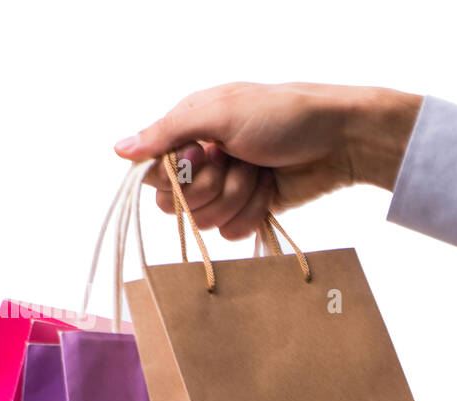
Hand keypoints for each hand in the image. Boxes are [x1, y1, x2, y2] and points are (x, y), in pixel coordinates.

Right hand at [114, 82, 422, 239]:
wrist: (338, 140)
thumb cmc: (281, 115)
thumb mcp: (218, 112)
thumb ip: (166, 133)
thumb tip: (119, 150)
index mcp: (189, 134)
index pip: (153, 175)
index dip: (175, 176)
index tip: (202, 156)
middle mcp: (203, 164)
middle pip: (176, 204)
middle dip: (209, 187)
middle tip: (235, 161)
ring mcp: (227, 190)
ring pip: (207, 222)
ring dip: (237, 196)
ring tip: (259, 172)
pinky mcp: (251, 211)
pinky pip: (232, 232)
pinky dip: (254, 211)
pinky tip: (270, 190)